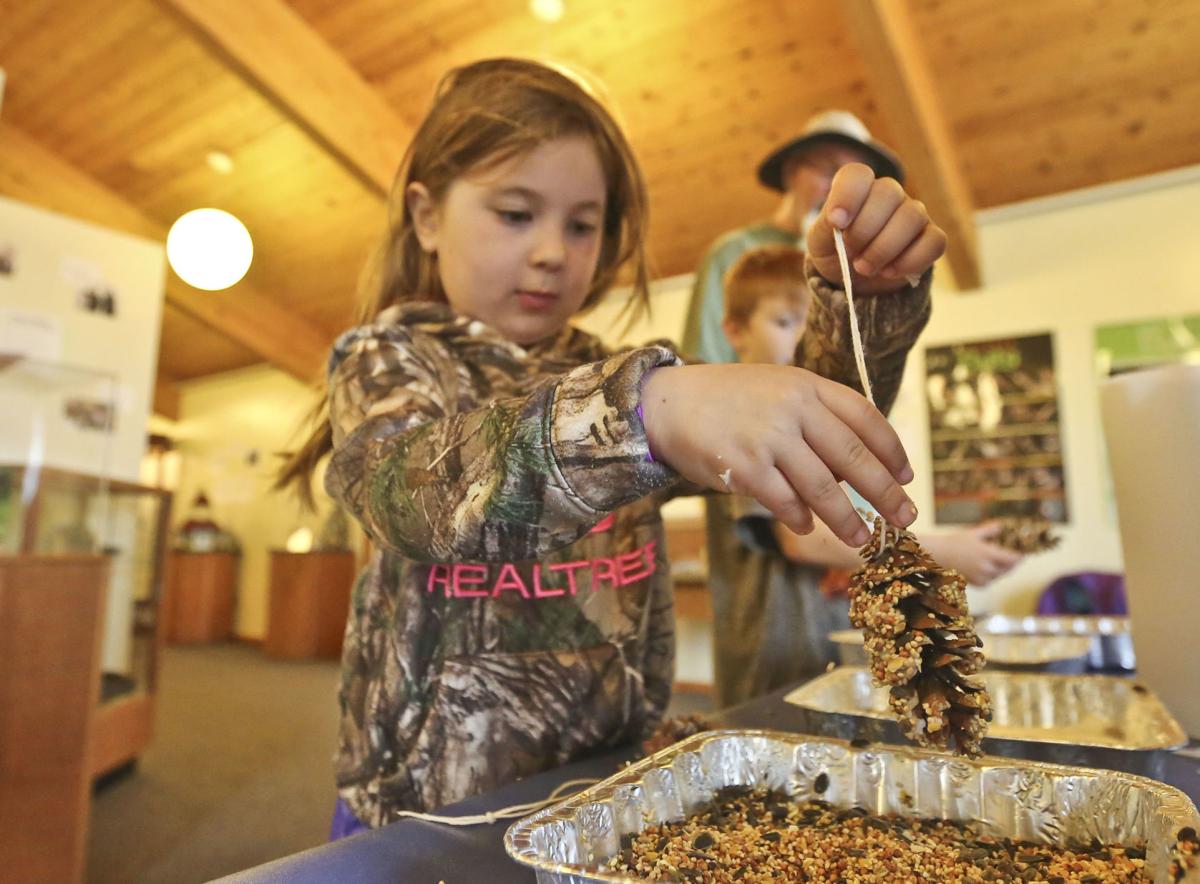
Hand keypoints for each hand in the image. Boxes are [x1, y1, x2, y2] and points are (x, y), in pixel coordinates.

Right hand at [641, 364, 916, 545]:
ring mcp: (768, 438)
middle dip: (884, 492)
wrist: (670, 402)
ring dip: (846, 518)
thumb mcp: (778, 389)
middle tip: (905, 517)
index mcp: (807, 385)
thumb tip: (854, 469)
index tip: (906, 475)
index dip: (891, 450)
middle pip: (853, 456)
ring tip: (862, 539)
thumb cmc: (729, 400)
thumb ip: (816, 417)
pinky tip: (806, 527)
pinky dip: (800, 518)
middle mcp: (793, 408)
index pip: (865, 416)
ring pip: (822, 487)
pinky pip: (784, 501)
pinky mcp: (744, 466)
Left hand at [806, 163, 946, 294]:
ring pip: (912, 216)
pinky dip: (911, 260)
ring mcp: (913, 215)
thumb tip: (838, 219)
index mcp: (858, 189)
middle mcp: (890, 195)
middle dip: (865, 229)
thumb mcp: (820, 242)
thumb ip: (825, 226)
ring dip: (885, 248)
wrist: (854, 281)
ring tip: (864, 267)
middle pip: (889, 192)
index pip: (857, 174)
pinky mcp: (931, 239)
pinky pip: (935, 241)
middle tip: (851, 252)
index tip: (836, 222)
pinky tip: (890, 272)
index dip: (848, 195)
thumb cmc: (835, 253)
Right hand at [920, 521, 1022, 586]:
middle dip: (1013, 563)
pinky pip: (991, 581)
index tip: (1024, 553)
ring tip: (1001, 561)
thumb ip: (990, 530)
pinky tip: (988, 568)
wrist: (937, 557)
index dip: (1020, 557)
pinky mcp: (977, 584)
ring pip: (1000, 575)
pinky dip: (993, 575)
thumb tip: (1002, 525)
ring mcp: (982, 577)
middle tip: (1015, 556)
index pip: (1013, 559)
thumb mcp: (973, 533)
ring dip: (1003, 569)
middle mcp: (987, 568)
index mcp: (987, 553)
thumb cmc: (954, 543)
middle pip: (1009, 569)